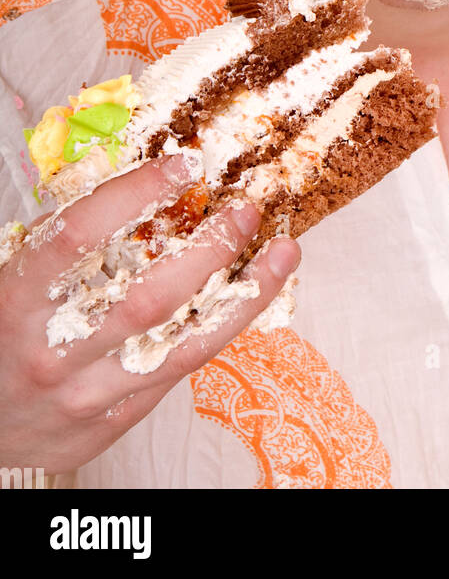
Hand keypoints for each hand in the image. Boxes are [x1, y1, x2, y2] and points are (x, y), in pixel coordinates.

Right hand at [0, 152, 299, 474]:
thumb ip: (65, 237)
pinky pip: (179, 371)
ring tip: (282, 254)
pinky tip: (250, 297)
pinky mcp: (112, 421)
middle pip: (148, 297)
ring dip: (244, 295)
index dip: (136, 193)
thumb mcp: (13, 276)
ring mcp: (86, 392)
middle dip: (210, 247)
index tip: (184, 164)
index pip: (80, 235)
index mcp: (19, 299)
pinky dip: (221, 329)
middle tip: (248, 207)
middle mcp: (54, 350)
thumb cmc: (0, 334)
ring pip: (183, 344)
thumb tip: (138, 181)